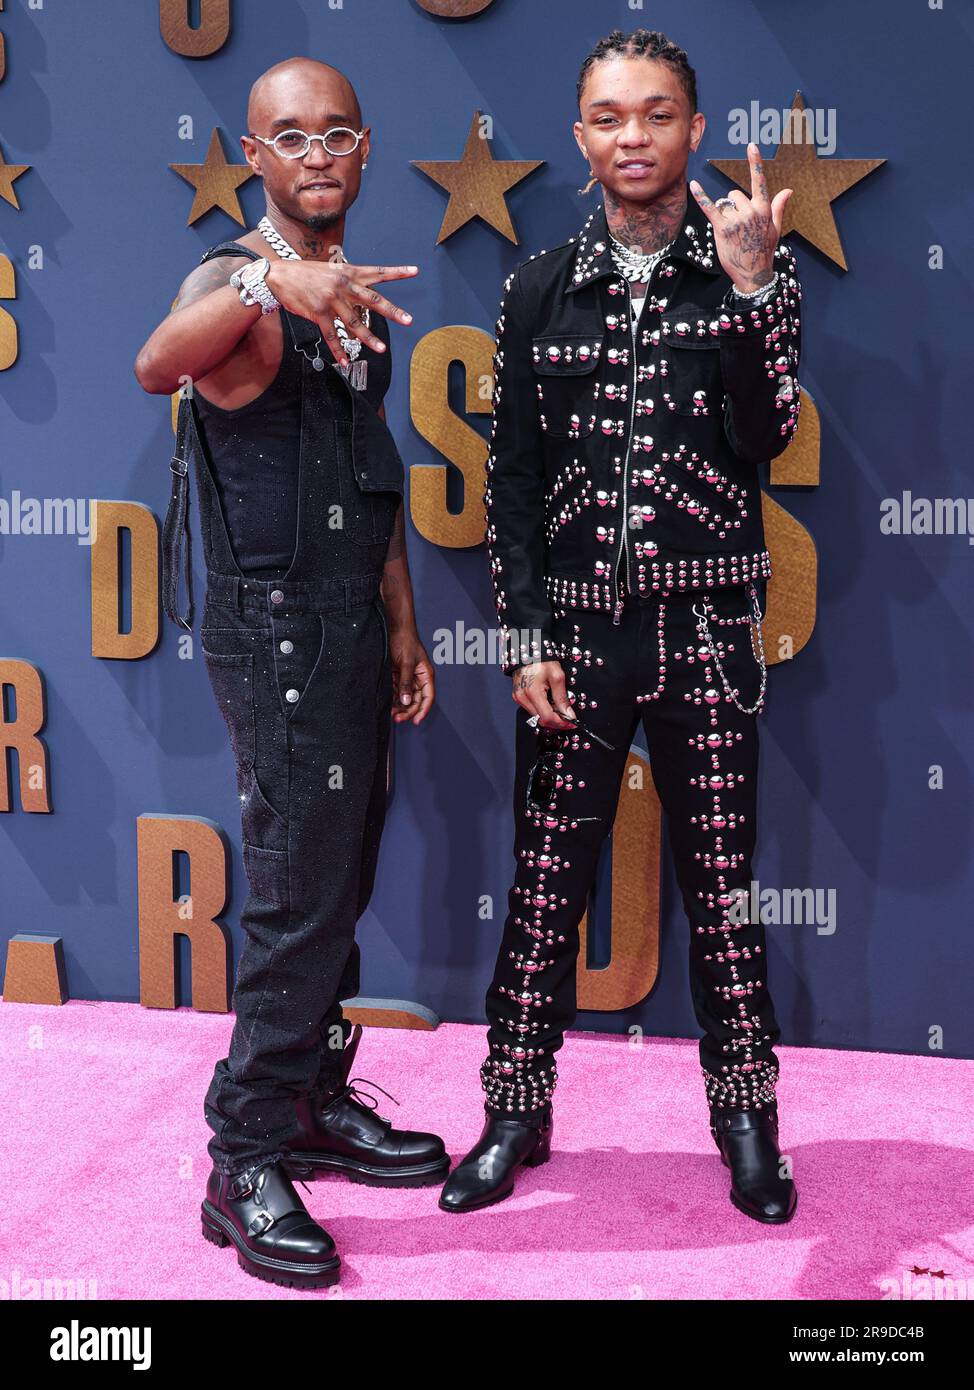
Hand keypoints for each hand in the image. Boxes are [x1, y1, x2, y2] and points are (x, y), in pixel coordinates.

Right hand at [264, 260, 417, 366]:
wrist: (279, 275)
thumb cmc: (306, 274)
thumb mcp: (331, 271)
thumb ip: (348, 282)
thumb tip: (362, 295)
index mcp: (348, 273)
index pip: (377, 272)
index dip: (396, 272)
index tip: (415, 271)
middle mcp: (343, 286)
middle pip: (372, 300)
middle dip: (392, 311)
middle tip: (408, 320)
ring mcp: (331, 300)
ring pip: (354, 322)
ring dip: (369, 338)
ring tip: (382, 349)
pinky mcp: (319, 313)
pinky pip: (332, 335)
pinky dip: (338, 350)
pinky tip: (345, 361)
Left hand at [389, 627, 434, 724]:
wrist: (394, 628)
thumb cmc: (405, 640)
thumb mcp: (406, 663)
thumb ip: (406, 682)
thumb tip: (405, 700)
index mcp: (426, 675)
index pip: (428, 698)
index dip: (423, 710)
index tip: (416, 721)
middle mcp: (417, 678)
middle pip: (415, 701)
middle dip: (408, 711)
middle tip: (397, 718)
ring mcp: (407, 678)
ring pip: (405, 698)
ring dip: (399, 707)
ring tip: (391, 713)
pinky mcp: (397, 676)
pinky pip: (396, 691)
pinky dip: (392, 699)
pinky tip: (387, 704)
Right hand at [511, 660, 575, 729]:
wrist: (527, 650)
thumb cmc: (541, 659)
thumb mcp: (557, 676)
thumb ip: (562, 698)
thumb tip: (569, 714)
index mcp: (533, 693)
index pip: (548, 718)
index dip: (561, 723)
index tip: (571, 722)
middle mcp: (523, 698)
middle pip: (542, 720)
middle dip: (556, 721)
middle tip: (568, 716)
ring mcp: (519, 698)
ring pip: (537, 716)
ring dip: (550, 716)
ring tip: (559, 707)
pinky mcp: (518, 697)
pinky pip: (532, 710)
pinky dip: (543, 710)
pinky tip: (549, 703)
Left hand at [689, 144, 792, 294]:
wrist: (754, 275)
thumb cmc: (764, 252)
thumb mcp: (775, 229)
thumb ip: (778, 207)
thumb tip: (788, 190)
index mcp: (764, 209)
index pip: (759, 181)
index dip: (755, 162)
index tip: (751, 145)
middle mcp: (751, 211)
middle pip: (735, 195)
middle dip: (734, 207)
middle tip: (739, 228)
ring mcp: (736, 220)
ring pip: (725, 205)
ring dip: (725, 216)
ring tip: (732, 234)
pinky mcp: (723, 229)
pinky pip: (710, 208)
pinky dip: (701, 196)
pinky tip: (693, 184)